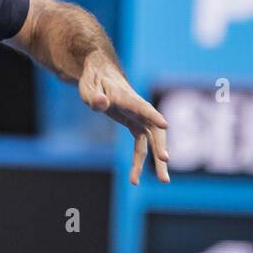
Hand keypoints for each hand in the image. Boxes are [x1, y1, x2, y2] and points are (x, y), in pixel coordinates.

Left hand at [77, 51, 169, 185]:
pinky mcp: (135, 123)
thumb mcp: (87, 88)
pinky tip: (136, 177)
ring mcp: (139, 116)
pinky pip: (142, 144)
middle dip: (161, 145)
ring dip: (156, 161)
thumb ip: (94, 97)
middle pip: (154, 128)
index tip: (164, 124)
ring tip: (164, 181)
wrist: (101, 72)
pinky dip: (140, 160)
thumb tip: (100, 103)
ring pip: (152, 140)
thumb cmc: (93, 79)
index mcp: (125, 97)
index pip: (141, 106)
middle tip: (166, 161)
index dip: (152, 115)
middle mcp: (137, 108)